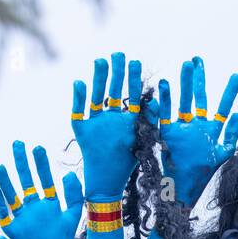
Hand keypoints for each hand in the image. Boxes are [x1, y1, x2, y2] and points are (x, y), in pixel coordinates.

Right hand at [0, 144, 83, 238]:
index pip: (44, 179)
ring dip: (6, 181)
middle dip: (22, 163)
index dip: (41, 164)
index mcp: (49, 203)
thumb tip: (68, 174)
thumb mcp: (72, 216)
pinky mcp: (13, 229)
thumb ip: (74, 196)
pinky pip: (4, 213)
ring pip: (12, 194)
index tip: (37, 148)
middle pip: (26, 181)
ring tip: (1, 166)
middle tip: (18, 144)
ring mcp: (22, 217)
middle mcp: (34, 207)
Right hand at [72, 52, 142, 199]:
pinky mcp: (82, 128)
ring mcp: (96, 121)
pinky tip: (80, 83)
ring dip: (98, 79)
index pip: (130, 95)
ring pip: (96, 96)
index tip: (135, 62)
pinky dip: (79, 98)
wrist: (107, 184)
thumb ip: (149, 120)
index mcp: (126, 120)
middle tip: (119, 54)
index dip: (132, 80)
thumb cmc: (127, 166)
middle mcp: (110, 117)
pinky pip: (79, 111)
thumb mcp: (142, 141)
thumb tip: (158, 100)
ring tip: (101, 61)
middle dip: (116, 73)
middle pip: (112, 90)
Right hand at [156, 56, 237, 207]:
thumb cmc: (201, 176)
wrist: (181, 190)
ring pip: (184, 101)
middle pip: (199, 98)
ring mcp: (181, 128)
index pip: (222, 108)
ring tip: (187, 64)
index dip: (229, 93)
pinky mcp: (166, 132)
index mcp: (210, 131)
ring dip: (185, 83)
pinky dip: (164, 99)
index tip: (237, 75)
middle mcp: (196, 126)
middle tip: (198, 59)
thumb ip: (231, 135)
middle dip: (199, 79)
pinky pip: (165, 113)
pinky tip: (164, 84)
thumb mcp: (221, 154)